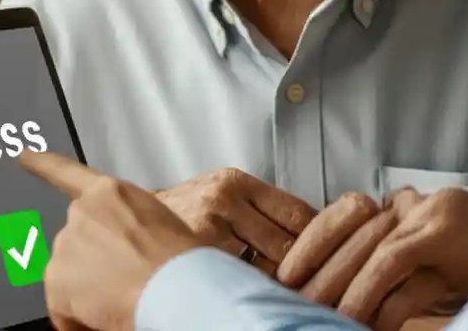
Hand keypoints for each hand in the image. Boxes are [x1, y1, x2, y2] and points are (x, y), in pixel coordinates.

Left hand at [19, 151, 201, 330]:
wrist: (174, 287)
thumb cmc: (182, 260)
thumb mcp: (162, 224)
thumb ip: (130, 226)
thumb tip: (126, 252)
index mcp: (112, 193)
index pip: (68, 174)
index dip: (43, 165)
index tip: (23, 155)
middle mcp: (81, 213)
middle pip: (75, 240)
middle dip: (91, 261)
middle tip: (124, 281)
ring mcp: (66, 245)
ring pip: (69, 275)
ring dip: (87, 290)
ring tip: (123, 300)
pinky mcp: (56, 279)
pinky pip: (61, 307)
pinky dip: (77, 318)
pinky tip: (103, 318)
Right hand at [157, 167, 317, 273]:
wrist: (138, 221)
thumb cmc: (188, 211)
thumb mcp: (224, 193)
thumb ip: (261, 207)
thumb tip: (313, 226)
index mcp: (236, 182)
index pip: (295, 211)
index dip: (318, 234)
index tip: (329, 247)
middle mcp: (223, 200)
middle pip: (284, 239)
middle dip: (300, 260)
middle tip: (312, 273)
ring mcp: (209, 228)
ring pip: (265, 262)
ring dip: (278, 275)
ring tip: (285, 282)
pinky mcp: (197, 252)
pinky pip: (240, 276)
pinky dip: (252, 284)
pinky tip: (254, 286)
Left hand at [281, 188, 467, 330]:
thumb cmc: (426, 243)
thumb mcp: (388, 240)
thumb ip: (353, 251)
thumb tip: (302, 279)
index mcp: (379, 210)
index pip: (336, 219)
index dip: (309, 247)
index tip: (285, 277)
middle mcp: (400, 215)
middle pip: (355, 246)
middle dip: (326, 283)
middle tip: (301, 310)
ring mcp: (427, 234)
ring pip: (381, 263)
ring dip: (353, 298)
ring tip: (331, 323)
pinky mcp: (449, 262)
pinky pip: (412, 287)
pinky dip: (388, 311)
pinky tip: (372, 328)